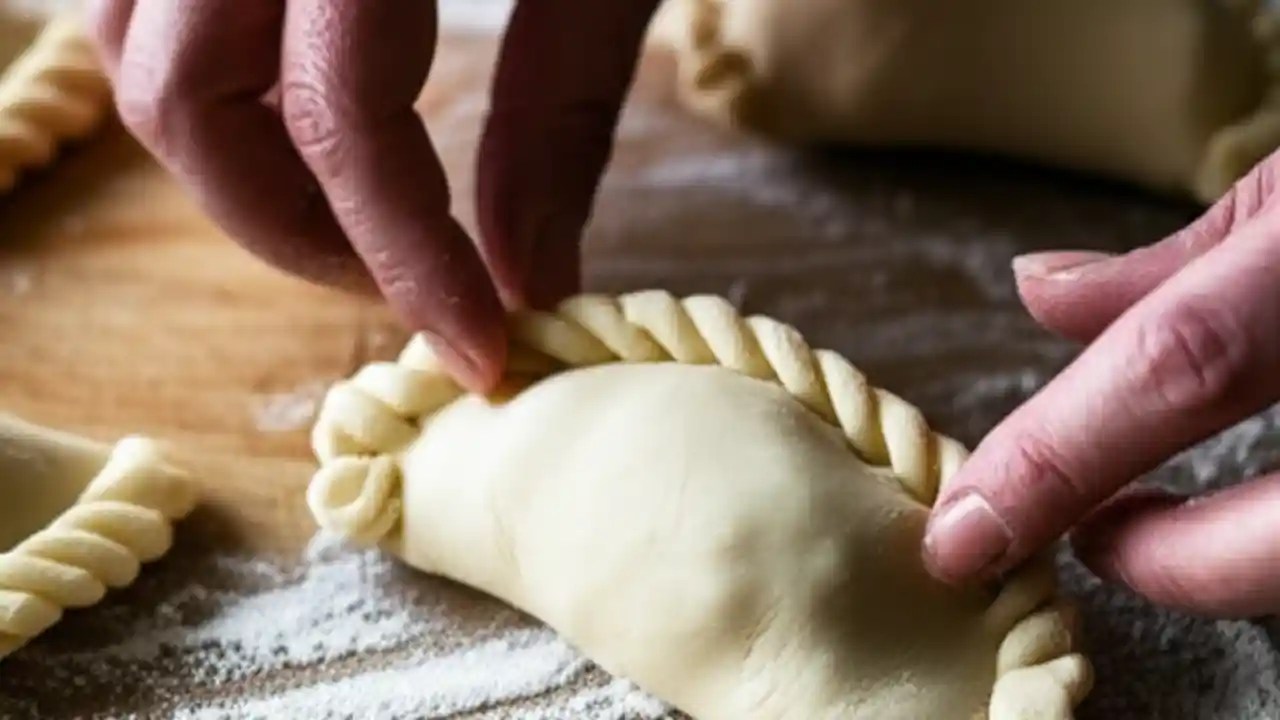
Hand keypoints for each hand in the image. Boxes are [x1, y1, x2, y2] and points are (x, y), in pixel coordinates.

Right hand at [88, 0, 658, 390]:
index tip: (478, 352)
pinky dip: (207, 82)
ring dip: (234, 168)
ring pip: (137, 53)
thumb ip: (559, 121)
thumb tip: (526, 281)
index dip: (407, 260)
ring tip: (356, 219)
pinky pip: (144, 2)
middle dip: (293, 232)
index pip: (341, 118)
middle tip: (408, 286)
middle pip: (184, 100)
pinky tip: (299, 115)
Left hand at [923, 152, 1279, 617]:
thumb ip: (1173, 264)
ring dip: (1225, 566)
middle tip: (1092, 543)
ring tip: (1150, 533)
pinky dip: (1267, 543)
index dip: (1057, 459)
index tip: (963, 530)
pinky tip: (1236, 520)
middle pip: (1277, 532)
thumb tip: (1038, 292)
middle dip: (1171, 564)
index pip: (1176, 367)